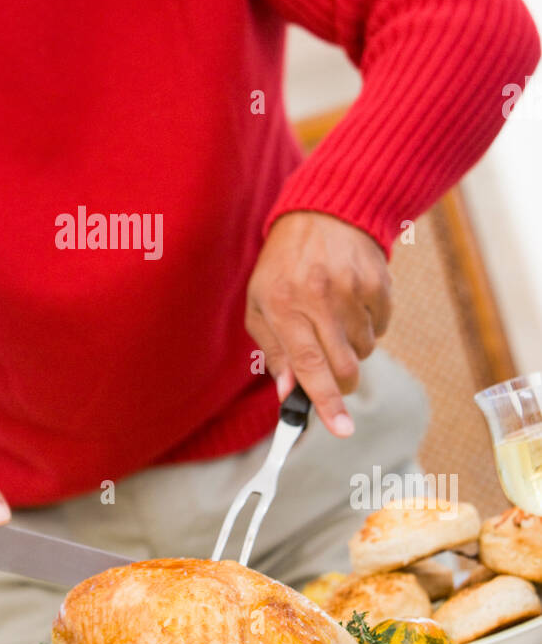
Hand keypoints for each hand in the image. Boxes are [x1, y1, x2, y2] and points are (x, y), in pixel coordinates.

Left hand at [245, 212, 391, 436]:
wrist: (324, 214)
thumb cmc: (284, 267)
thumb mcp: (261, 304)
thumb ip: (273, 351)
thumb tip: (290, 392)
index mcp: (283, 304)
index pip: (308, 364)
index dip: (327, 401)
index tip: (343, 430)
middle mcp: (318, 296)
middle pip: (344, 365)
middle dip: (342, 383)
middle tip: (333, 373)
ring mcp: (352, 288)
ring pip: (365, 350)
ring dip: (353, 349)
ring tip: (335, 319)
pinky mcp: (379, 282)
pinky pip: (382, 328)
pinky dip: (369, 326)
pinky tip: (351, 302)